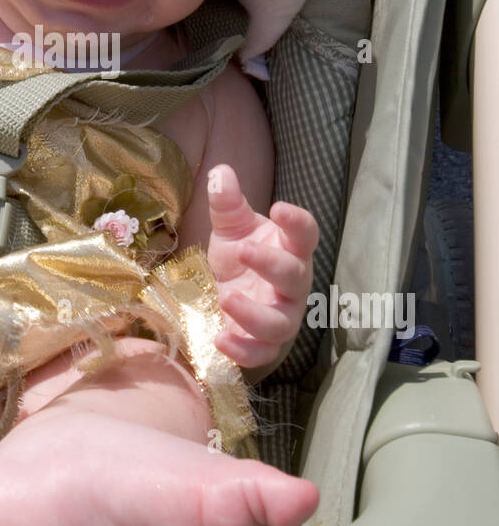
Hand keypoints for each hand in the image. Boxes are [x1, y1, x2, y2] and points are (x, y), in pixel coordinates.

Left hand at [206, 164, 318, 373]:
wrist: (226, 294)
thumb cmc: (239, 257)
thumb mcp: (230, 228)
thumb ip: (227, 203)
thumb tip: (220, 172)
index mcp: (289, 249)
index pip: (305, 234)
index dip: (297, 221)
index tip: (279, 207)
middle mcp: (292, 285)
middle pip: (295, 277)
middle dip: (271, 264)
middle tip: (243, 250)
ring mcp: (280, 315)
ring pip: (281, 323)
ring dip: (255, 314)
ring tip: (227, 297)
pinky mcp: (263, 343)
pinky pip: (261, 353)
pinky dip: (244, 351)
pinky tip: (220, 339)